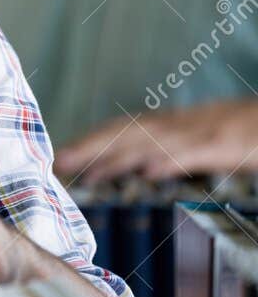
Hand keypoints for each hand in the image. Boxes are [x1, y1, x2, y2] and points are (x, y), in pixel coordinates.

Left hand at [54, 100, 257, 182]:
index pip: (126, 129)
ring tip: (88, 171)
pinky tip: (149, 172)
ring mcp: (204, 132)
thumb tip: (143, 168)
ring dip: (119, 156)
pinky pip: (195, 152)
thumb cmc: (249, 131)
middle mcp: (183, 124)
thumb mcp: (208, 140)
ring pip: (154, 142)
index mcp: (176, 124)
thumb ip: (175, 150)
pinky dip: (171, 159)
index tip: (62, 156)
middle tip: (58, 164)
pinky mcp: (228, 144)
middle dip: (91, 147)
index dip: (93, 140)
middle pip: (129, 132)